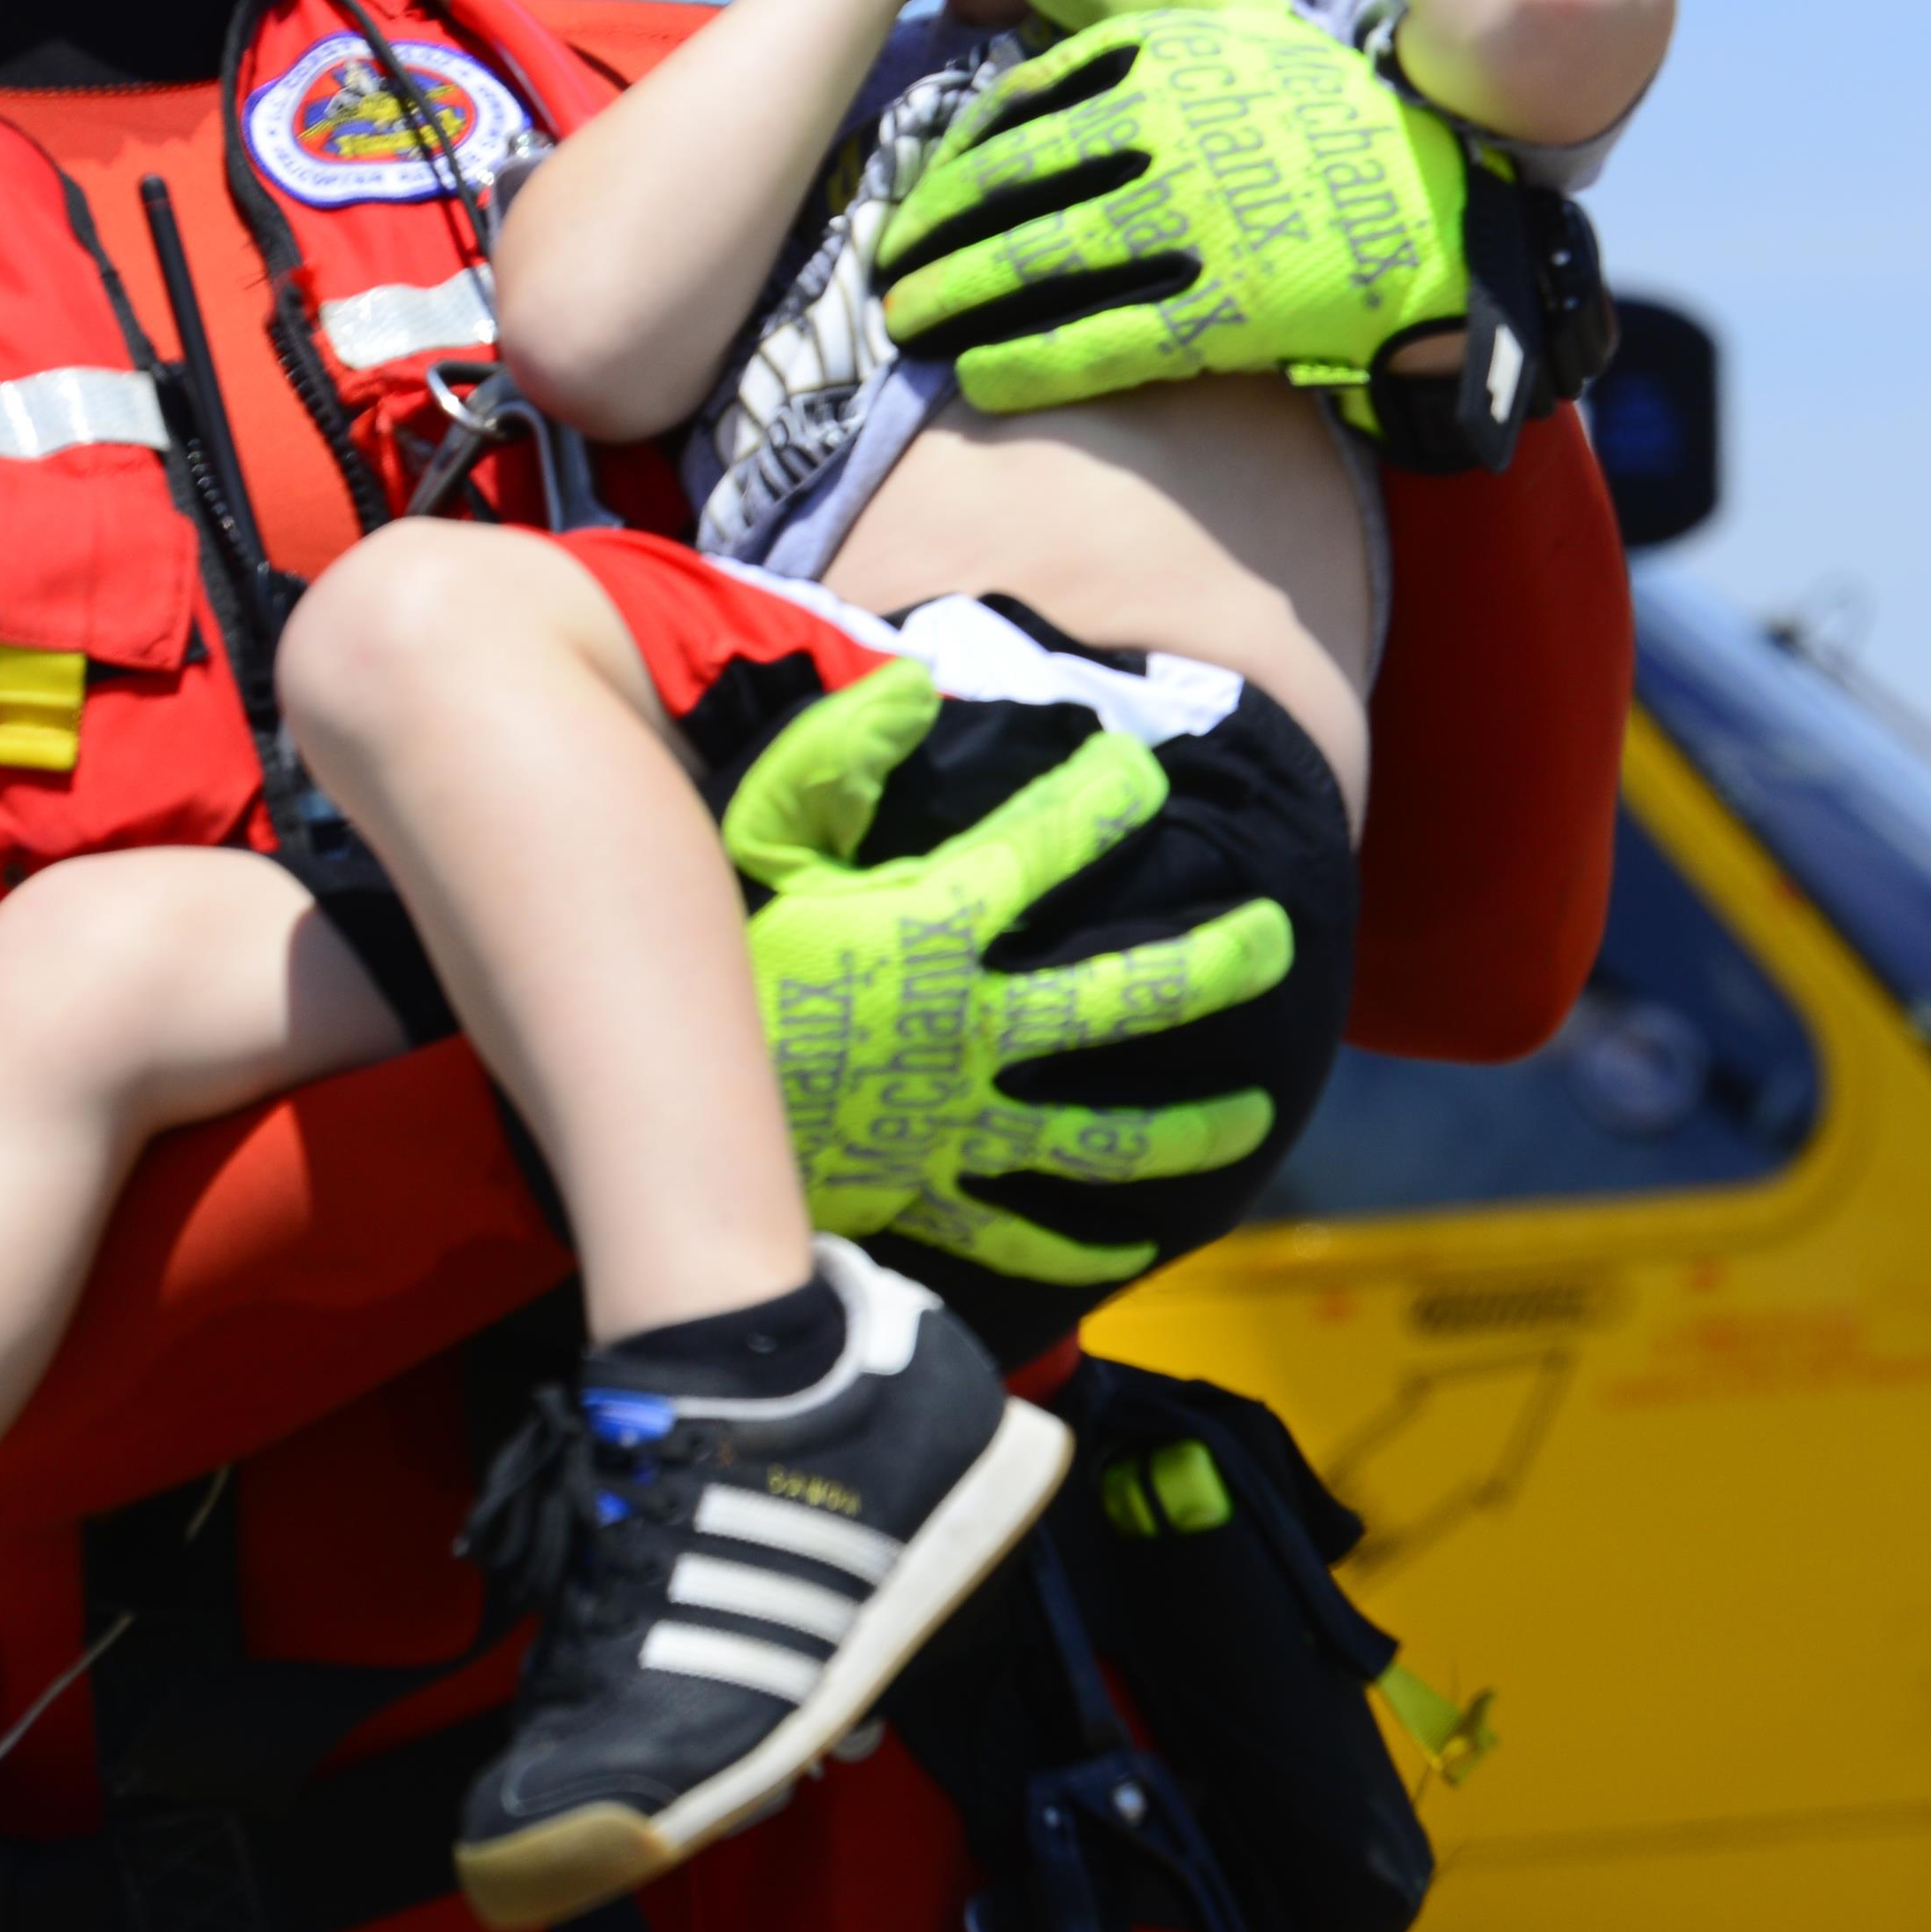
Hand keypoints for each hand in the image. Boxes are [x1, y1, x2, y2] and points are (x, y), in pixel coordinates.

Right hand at [728, 662, 1289, 1283]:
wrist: (653, 1107)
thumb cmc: (704, 954)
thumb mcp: (751, 831)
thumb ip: (833, 753)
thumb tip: (913, 680)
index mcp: (935, 927)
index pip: (1047, 848)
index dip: (1103, 803)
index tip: (1146, 777)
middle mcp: (971, 1025)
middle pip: (1123, 996)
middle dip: (1213, 964)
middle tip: (1277, 939)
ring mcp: (955, 1120)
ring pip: (1099, 1132)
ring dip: (1185, 1127)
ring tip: (1253, 1117)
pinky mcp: (924, 1190)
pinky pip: (1012, 1229)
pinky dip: (1072, 1247)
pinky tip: (1129, 1251)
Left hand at [873, 0, 1477, 410]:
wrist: (1438, 209)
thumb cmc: (1324, 110)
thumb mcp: (1235, 21)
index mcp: (1162, 61)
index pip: (1020, 105)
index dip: (955, 154)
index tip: (921, 190)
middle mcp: (1167, 136)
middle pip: (1010, 184)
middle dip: (931, 229)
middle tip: (886, 262)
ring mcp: (1192, 225)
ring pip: (1036, 262)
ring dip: (955, 297)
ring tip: (904, 323)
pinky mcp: (1220, 311)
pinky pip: (1096, 343)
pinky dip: (1025, 364)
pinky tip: (975, 378)